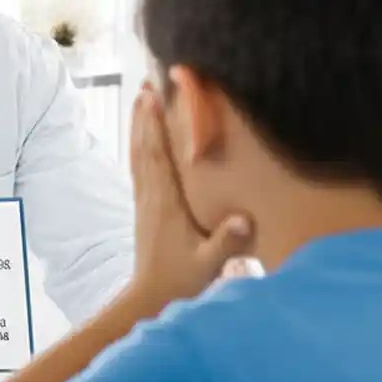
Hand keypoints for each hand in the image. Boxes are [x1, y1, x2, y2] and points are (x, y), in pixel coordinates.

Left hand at [127, 86, 253, 310]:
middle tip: (146, 85)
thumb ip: (226, 242)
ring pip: (138, 154)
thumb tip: (243, 219)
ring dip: (138, 126)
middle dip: (145, 116)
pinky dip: (139, 145)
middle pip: (144, 148)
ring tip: (140, 99)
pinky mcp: (144, 206)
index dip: (155, 127)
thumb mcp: (209, 264)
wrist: (151, 296)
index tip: (154, 99)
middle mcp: (151, 196)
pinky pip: (139, 167)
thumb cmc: (182, 279)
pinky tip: (142, 135)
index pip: (158, 157)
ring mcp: (145, 200)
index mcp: (166, 203)